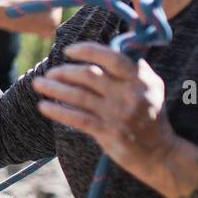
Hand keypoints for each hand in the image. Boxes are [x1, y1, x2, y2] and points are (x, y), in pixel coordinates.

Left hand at [32, 42, 179, 178]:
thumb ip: (135, 67)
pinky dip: (58, 111)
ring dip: (54, 89)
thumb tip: (116, 44)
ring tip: (38, 84)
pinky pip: (77, 118)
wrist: (160, 153)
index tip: (68, 50)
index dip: (87, 51)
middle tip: (49, 72)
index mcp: (140, 79)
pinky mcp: (108, 133)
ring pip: (79, 96)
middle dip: (64, 71)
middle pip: (89, 76)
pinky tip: (43, 106)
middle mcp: (130, 95)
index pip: (112, 57)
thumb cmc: (151, 115)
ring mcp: (118, 114)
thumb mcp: (153, 86)